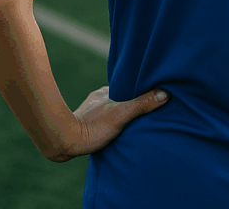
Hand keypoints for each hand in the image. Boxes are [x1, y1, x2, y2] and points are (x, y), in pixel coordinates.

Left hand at [49, 85, 169, 162]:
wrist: (64, 140)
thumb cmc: (92, 126)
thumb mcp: (121, 114)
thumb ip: (142, 104)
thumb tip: (165, 93)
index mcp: (105, 93)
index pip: (125, 88)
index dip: (137, 90)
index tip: (150, 93)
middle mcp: (97, 100)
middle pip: (117, 99)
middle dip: (128, 104)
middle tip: (143, 111)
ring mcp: (89, 112)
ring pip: (107, 111)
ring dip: (117, 116)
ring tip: (130, 124)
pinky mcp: (83, 126)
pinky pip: (100, 122)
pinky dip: (108, 126)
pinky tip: (112, 134)